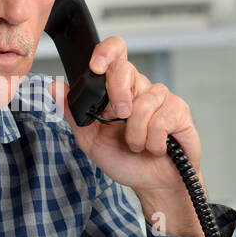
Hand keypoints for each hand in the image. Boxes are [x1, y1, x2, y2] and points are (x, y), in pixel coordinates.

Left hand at [48, 37, 204, 236]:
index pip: (115, 53)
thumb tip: (55, 87)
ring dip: (135, 134)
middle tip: (119, 117)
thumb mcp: (90, 140)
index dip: (106, 52)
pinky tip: (156, 147)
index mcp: (117, 89)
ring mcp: (161, 97)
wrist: (151, 184)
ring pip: (143, 102)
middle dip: (118, 95)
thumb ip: (73, 113)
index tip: (96, 67)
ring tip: (138, 145)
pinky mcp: (179, 111)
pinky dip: (153, 141)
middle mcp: (140, 88)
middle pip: (126, 68)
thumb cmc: (125, 160)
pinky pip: (162, 120)